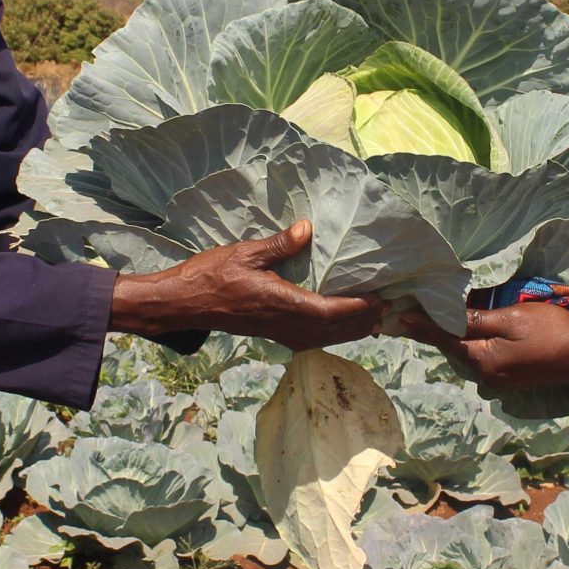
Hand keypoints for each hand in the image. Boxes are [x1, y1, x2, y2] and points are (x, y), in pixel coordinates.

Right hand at [109, 220, 383, 350]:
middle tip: (385, 310)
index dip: (357, 307)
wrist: (182, 303)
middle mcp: (283, 323)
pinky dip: (328, 335)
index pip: (329, 311)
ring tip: (370, 322)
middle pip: (332, 330)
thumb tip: (307, 228)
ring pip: (322, 338)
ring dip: (348, 332)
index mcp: (281, 303)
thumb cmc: (210, 276)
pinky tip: (334, 329)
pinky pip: (308, 340)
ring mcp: (276, 331)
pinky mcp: (269, 333)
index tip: (378, 298)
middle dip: (360, 321)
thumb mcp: (244, 252)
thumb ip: (278, 244)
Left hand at [397, 300, 568, 388]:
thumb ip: (478, 321)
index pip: (445, 339)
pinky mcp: (510, 375)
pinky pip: (481, 357)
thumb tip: (448, 318)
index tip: (402, 316)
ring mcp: (499, 378)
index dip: (423, 326)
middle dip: (432, 332)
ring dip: (449, 338)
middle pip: (453, 349)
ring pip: (466, 354)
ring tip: (429, 321)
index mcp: (483, 361)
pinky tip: (462, 332)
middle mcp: (487, 374)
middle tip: (410, 316)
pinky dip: (468, 343)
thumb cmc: (550, 331)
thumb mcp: (512, 319)